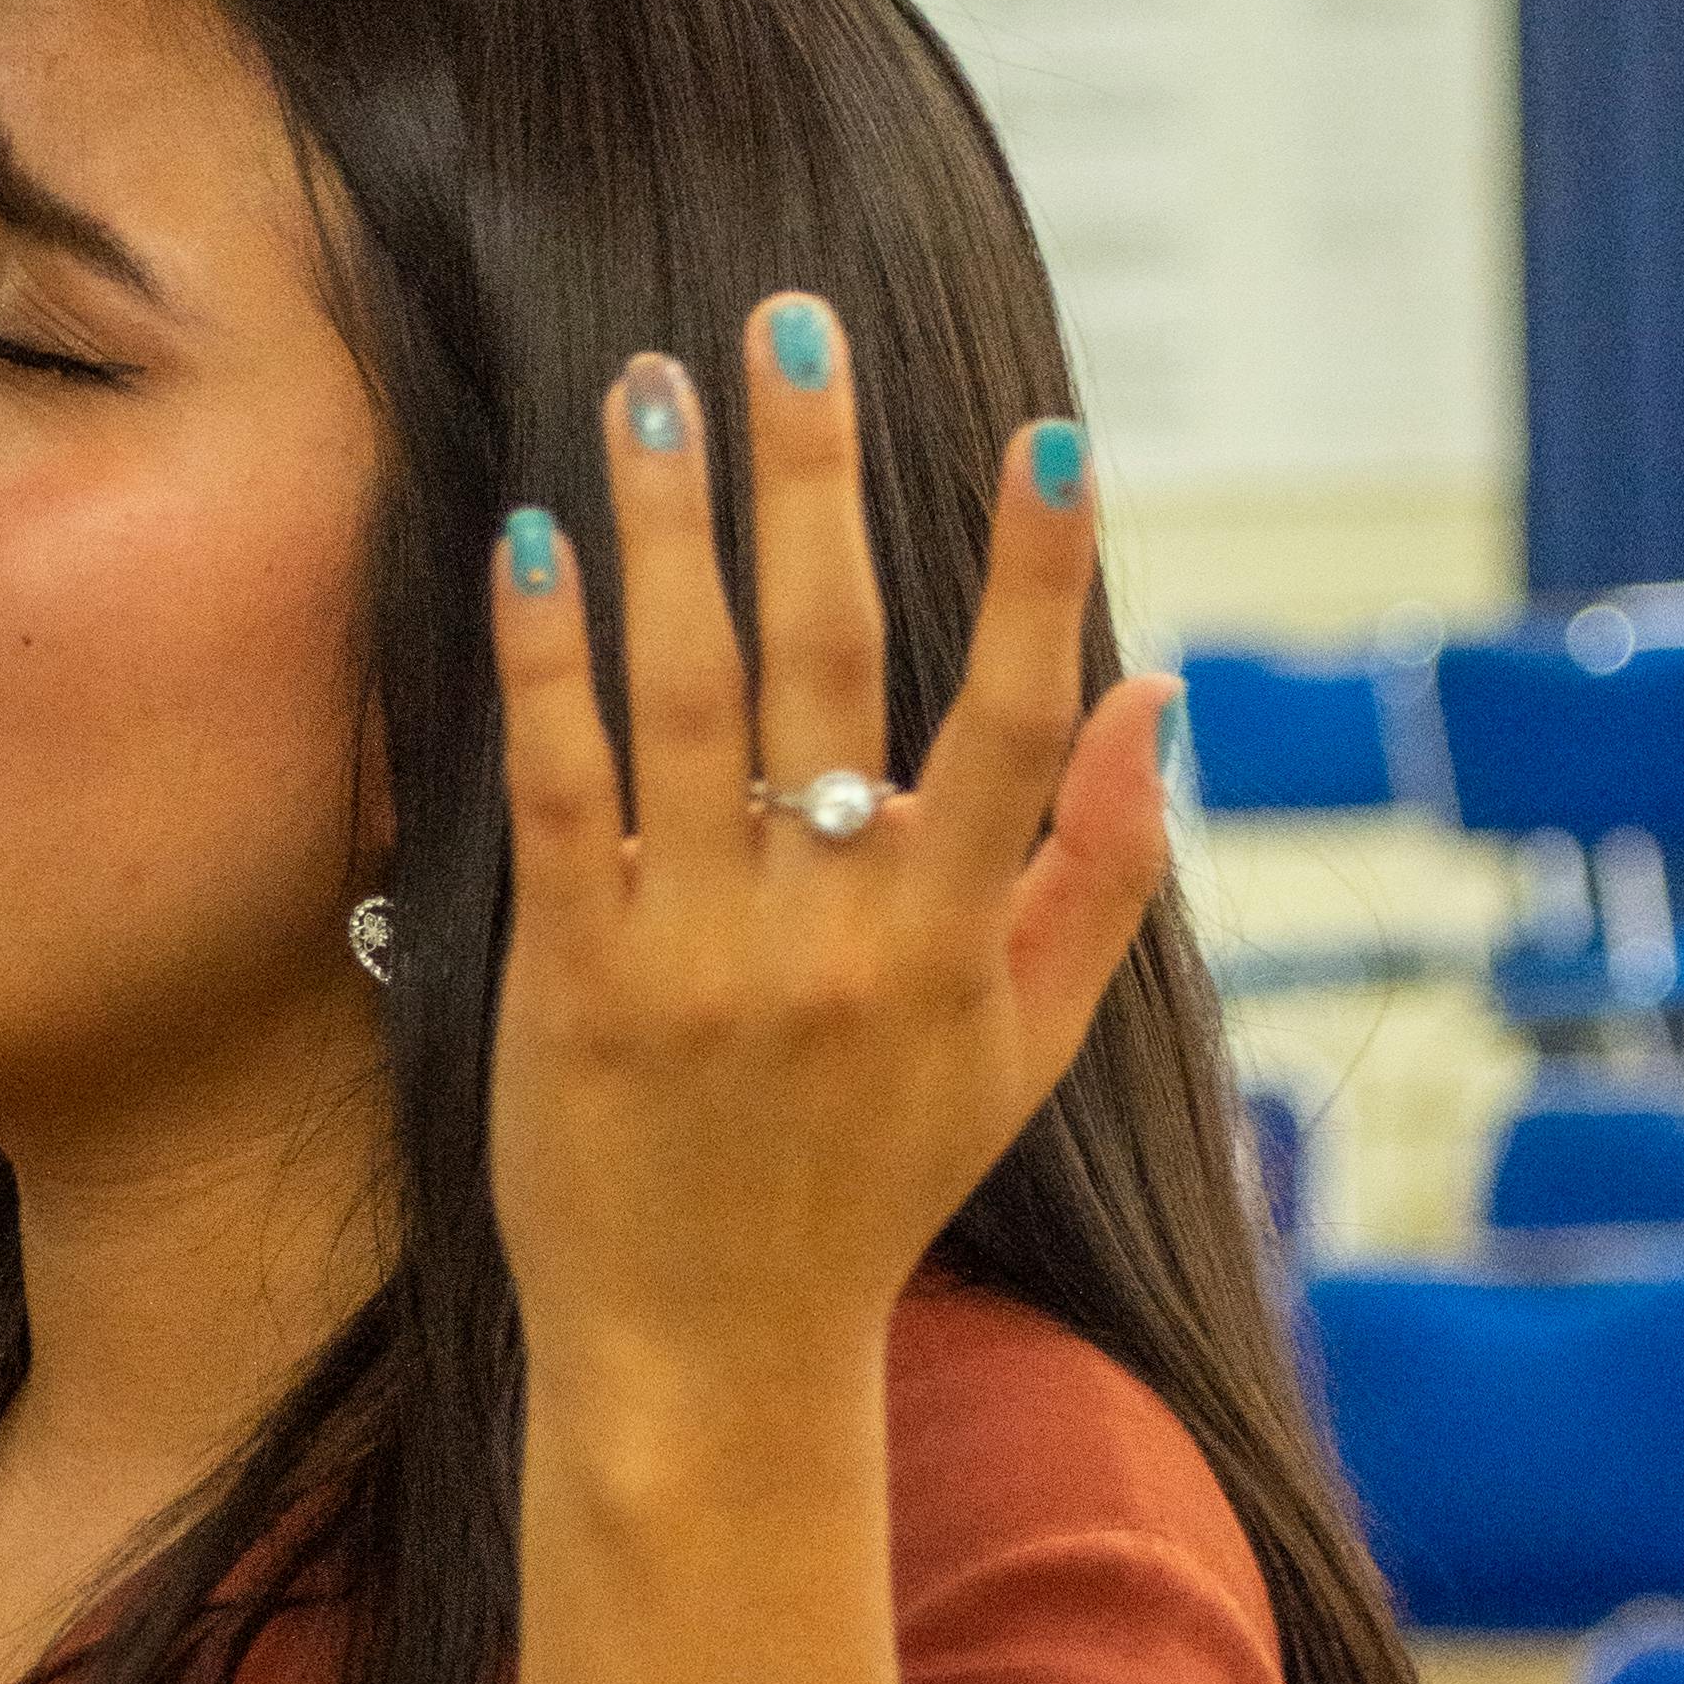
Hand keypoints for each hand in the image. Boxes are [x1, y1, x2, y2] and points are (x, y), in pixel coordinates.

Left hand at [484, 300, 1172, 1473]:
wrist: (708, 1364)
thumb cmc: (868, 1195)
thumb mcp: (1019, 1055)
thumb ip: (1097, 877)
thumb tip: (1154, 691)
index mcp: (949, 945)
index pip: (1007, 727)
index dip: (1031, 579)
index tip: (1049, 432)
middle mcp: (828, 937)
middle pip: (829, 664)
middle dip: (813, 480)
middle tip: (790, 320)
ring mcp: (694, 956)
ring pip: (684, 700)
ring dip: (668, 525)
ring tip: (650, 379)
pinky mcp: (572, 983)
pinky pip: (560, 793)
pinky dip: (548, 664)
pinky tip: (530, 542)